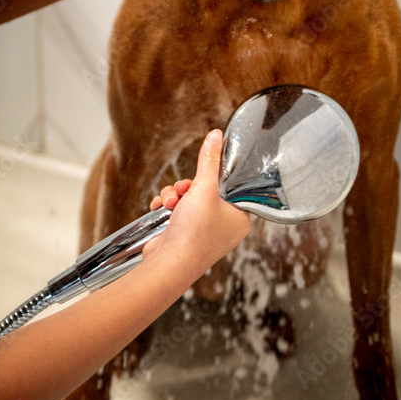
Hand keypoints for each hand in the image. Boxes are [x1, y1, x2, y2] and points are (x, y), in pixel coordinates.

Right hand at [144, 130, 248, 275]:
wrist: (168, 264)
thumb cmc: (194, 232)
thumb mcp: (203, 187)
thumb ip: (209, 160)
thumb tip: (216, 135)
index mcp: (239, 219)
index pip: (230, 187)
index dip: (213, 178)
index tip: (203, 175)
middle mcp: (224, 228)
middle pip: (206, 191)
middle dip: (187, 187)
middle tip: (183, 190)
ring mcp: (203, 233)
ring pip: (188, 199)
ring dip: (174, 195)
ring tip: (169, 202)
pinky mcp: (184, 236)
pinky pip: (178, 211)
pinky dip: (168, 206)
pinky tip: (160, 207)